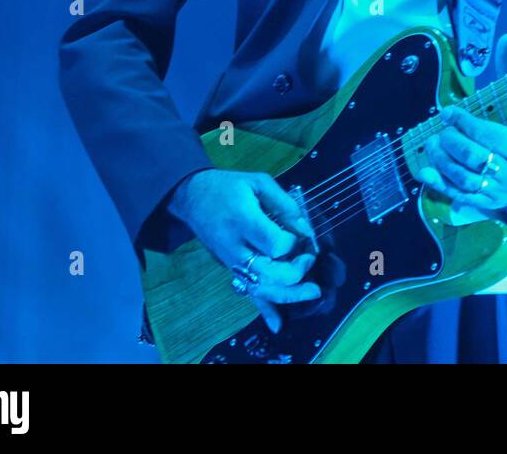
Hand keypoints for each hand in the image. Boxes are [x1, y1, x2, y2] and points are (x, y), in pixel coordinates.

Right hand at [167, 169, 320, 333]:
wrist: (193, 197)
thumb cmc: (229, 187)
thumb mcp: (258, 182)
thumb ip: (284, 203)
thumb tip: (305, 228)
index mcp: (243, 221)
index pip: (275, 245)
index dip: (293, 244)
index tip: (301, 234)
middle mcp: (236, 247)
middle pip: (269, 273)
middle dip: (296, 273)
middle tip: (309, 260)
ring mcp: (231, 262)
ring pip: (261, 287)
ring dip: (289, 294)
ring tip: (313, 292)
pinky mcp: (231, 270)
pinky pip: (248, 292)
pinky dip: (264, 309)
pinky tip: (278, 324)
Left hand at [415, 33, 506, 210]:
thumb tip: (506, 37)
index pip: (487, 134)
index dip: (464, 123)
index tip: (448, 111)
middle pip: (473, 157)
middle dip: (451, 142)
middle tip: (440, 130)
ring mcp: (499, 191)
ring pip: (464, 178)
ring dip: (442, 162)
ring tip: (431, 145)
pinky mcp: (489, 203)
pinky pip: (461, 196)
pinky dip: (440, 185)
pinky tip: (425, 172)